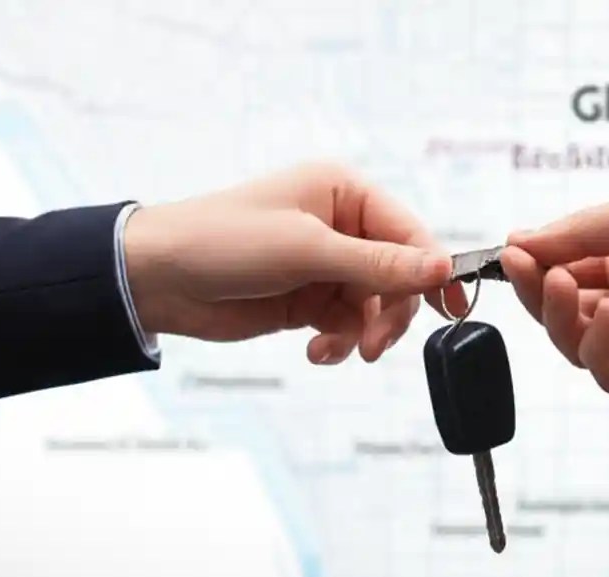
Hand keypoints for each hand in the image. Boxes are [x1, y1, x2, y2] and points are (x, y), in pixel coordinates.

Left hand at [123, 162, 465, 363]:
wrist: (157, 279)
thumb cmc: (224, 241)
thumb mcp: (306, 250)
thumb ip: (377, 263)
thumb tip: (442, 268)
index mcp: (344, 192)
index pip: (409, 232)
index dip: (432, 269)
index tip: (451, 307)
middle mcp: (340, 226)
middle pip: (398, 275)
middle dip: (390, 312)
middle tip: (376, 345)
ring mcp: (324, 266)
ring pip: (374, 306)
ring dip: (361, 333)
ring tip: (337, 350)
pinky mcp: (307, 300)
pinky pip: (347, 325)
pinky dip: (339, 342)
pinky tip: (317, 352)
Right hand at [502, 183, 608, 396]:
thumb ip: (580, 233)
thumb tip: (519, 242)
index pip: (564, 269)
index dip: (535, 264)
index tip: (510, 251)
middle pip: (563, 310)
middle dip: (539, 290)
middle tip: (529, 269)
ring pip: (576, 344)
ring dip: (560, 317)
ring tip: (569, 287)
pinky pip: (608, 372)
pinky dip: (594, 346)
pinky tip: (608, 314)